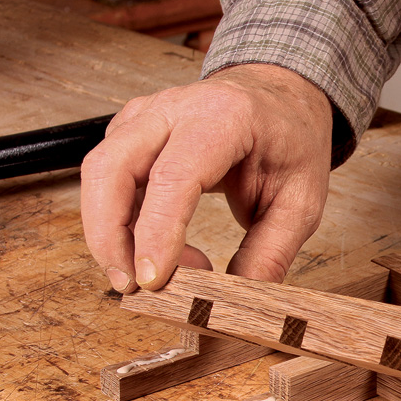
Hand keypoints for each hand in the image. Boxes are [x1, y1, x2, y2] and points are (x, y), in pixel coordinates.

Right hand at [81, 63, 333, 290]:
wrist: (280, 99)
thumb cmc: (291, 142)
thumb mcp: (301, 202)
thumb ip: (270, 253)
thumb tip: (233, 301)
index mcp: (224, 117)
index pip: (174, 175)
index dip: (156, 230)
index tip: (152, 279)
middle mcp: (174, 109)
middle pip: (111, 167)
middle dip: (109, 235)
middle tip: (133, 286)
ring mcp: (145, 116)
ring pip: (99, 174)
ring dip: (113, 233)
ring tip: (162, 274)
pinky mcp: (130, 132)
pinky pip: (108, 180)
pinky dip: (121, 222)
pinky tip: (160, 249)